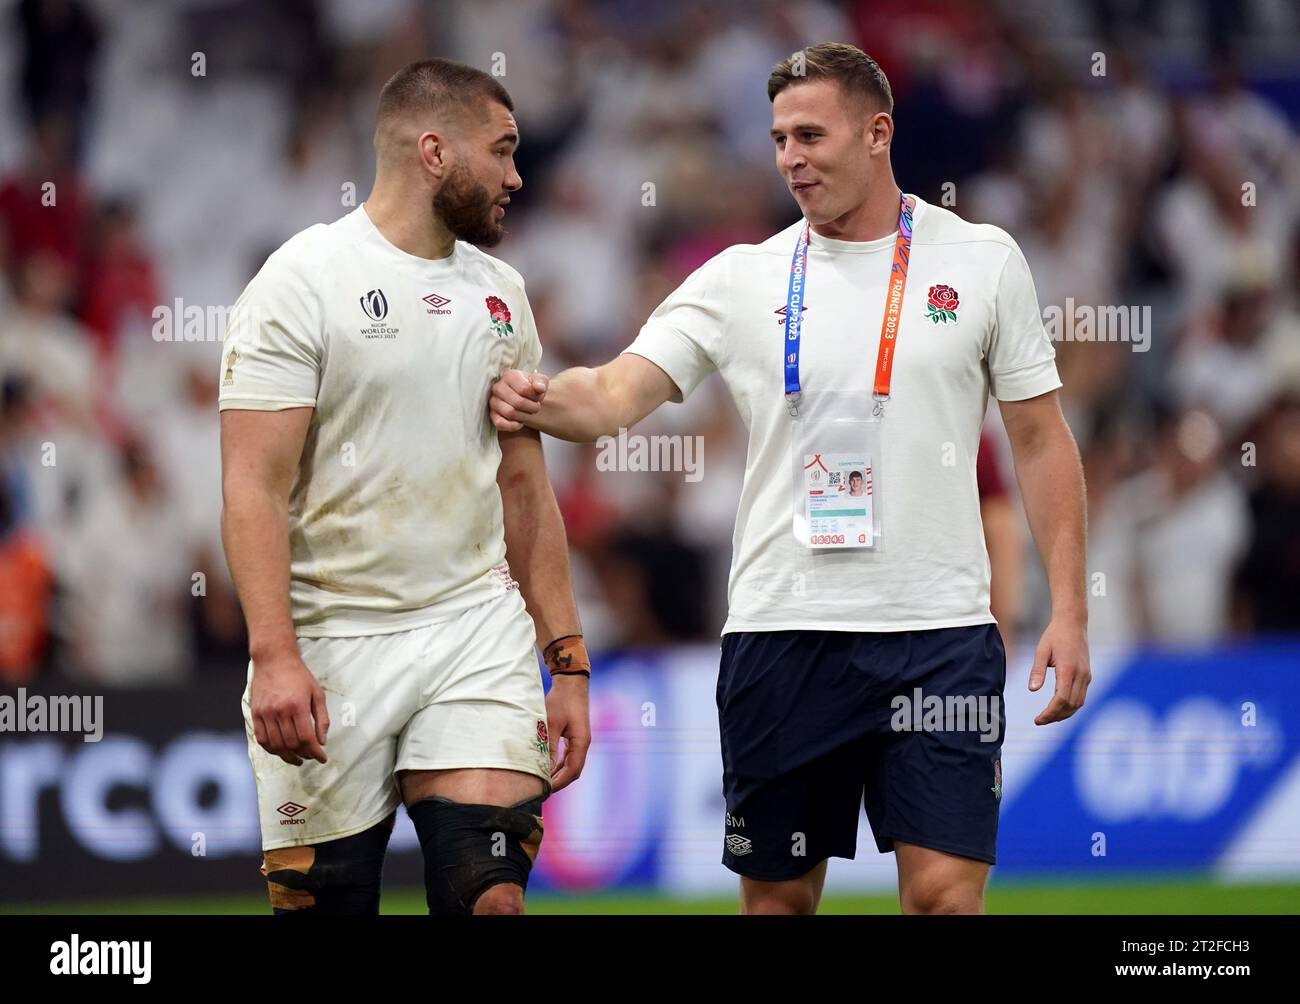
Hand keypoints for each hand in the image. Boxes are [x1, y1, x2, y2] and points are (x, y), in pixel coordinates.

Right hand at [250, 652, 329, 764]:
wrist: (274, 660)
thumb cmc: (299, 676)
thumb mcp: (317, 693)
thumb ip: (322, 718)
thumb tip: (322, 741)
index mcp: (297, 705)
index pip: (306, 738)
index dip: (315, 752)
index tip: (322, 758)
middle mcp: (280, 711)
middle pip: (291, 744)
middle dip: (304, 754)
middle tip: (311, 756)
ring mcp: (265, 713)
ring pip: (276, 745)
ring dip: (288, 756)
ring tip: (297, 758)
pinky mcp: (255, 713)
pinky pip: (262, 739)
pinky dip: (272, 749)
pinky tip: (281, 751)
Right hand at [489, 369, 548, 431]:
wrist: (523, 398)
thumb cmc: (531, 389)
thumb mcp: (540, 382)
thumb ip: (541, 383)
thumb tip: (540, 388)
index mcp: (509, 376)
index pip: (524, 389)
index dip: (536, 397)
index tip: (538, 398)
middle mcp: (498, 387)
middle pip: (518, 402)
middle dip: (532, 408)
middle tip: (536, 408)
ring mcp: (493, 401)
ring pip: (510, 413)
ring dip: (524, 417)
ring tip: (528, 413)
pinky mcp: (492, 415)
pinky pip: (500, 424)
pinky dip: (513, 426)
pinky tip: (520, 423)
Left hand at [544, 674, 590, 791]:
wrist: (571, 684)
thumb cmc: (561, 701)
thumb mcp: (551, 724)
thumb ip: (548, 746)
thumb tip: (542, 768)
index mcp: (581, 742)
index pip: (573, 770)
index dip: (560, 782)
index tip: (545, 789)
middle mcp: (583, 744)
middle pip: (574, 771)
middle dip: (559, 782)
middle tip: (541, 791)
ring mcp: (580, 741)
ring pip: (571, 765)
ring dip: (559, 774)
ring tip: (543, 783)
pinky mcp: (575, 737)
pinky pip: (569, 757)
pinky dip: (559, 765)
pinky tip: (548, 769)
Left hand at [1028, 618, 1090, 725]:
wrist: (1073, 624)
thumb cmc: (1054, 636)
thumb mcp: (1041, 651)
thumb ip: (1037, 671)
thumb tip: (1032, 690)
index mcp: (1068, 669)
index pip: (1061, 699)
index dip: (1050, 713)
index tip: (1038, 720)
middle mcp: (1081, 675)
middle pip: (1071, 705)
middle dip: (1056, 717)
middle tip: (1039, 721)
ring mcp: (1086, 676)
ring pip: (1078, 704)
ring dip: (1064, 714)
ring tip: (1047, 717)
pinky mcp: (1087, 676)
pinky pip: (1081, 697)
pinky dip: (1070, 706)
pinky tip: (1059, 708)